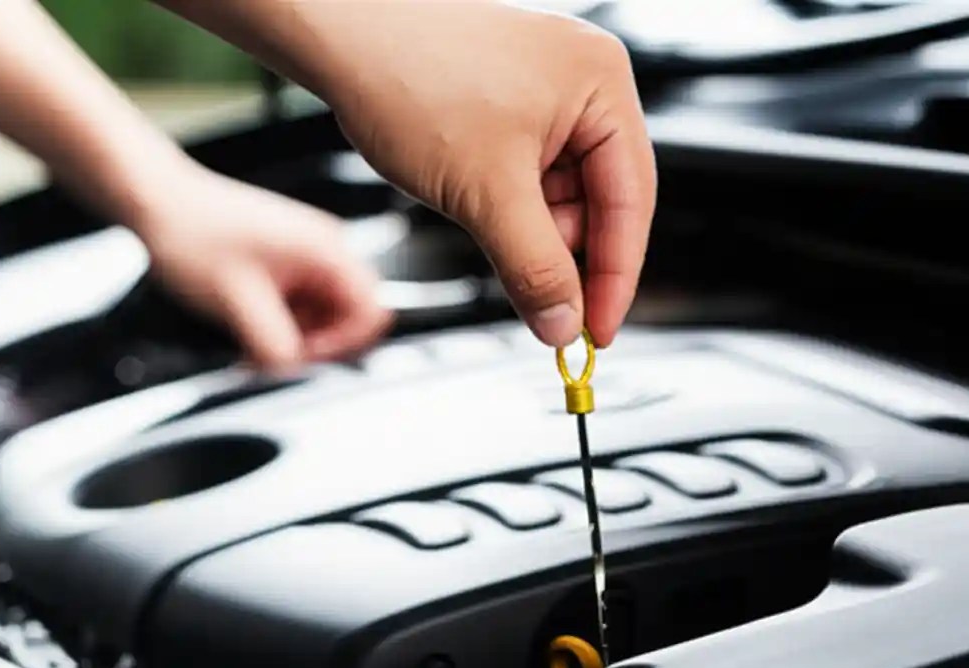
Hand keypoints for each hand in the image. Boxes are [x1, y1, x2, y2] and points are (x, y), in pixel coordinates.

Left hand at [133, 167, 392, 373]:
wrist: (157, 201)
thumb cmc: (192, 233)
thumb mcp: (237, 302)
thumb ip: (274, 344)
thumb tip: (292, 368)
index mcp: (324, 250)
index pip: (371, 312)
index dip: (342, 344)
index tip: (302, 355)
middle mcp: (323, 250)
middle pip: (349, 317)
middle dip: (315, 344)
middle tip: (274, 354)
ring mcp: (305, 255)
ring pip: (322, 316)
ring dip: (293, 337)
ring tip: (250, 341)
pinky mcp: (284, 263)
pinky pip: (299, 306)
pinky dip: (279, 324)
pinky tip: (247, 327)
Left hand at [307, 3, 656, 348]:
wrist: (337, 36)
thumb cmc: (409, 77)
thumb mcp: (485, 192)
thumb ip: (534, 268)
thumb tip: (564, 325)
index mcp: (601, 84)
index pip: (631, 201)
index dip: (616, 277)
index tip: (597, 332)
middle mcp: (582, 81)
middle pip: (598, 199)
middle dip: (564, 253)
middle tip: (541, 304)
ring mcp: (542, 91)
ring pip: (557, 192)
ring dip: (530, 231)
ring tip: (487, 233)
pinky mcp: (504, 102)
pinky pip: (524, 173)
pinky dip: (507, 207)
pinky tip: (478, 213)